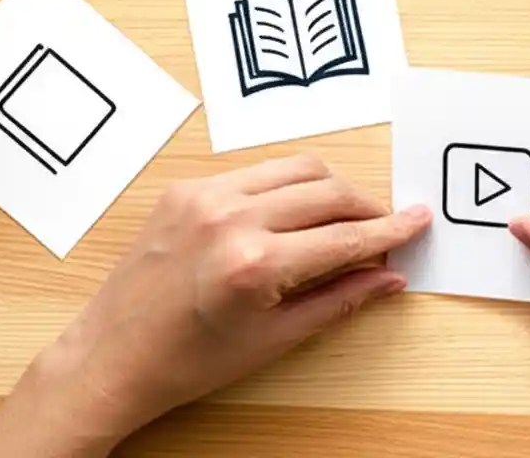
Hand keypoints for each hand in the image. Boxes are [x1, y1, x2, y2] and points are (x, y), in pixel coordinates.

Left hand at [0, 154, 431, 456]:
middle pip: (328, 191)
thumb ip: (340, 299)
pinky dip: (285, 186)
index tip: (417, 222)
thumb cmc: (188, 361)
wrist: (111, 357)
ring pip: (296, 169)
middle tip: (386, 225)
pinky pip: (256, 172)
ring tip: (345, 214)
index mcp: (254, 264)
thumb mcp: (276, 338)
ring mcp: (204, 197)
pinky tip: (293, 212)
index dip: (389, 231)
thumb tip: (389, 278)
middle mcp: (230, 219)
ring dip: (330, 188)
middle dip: (367, 207)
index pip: (345, 237)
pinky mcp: (186, 189)